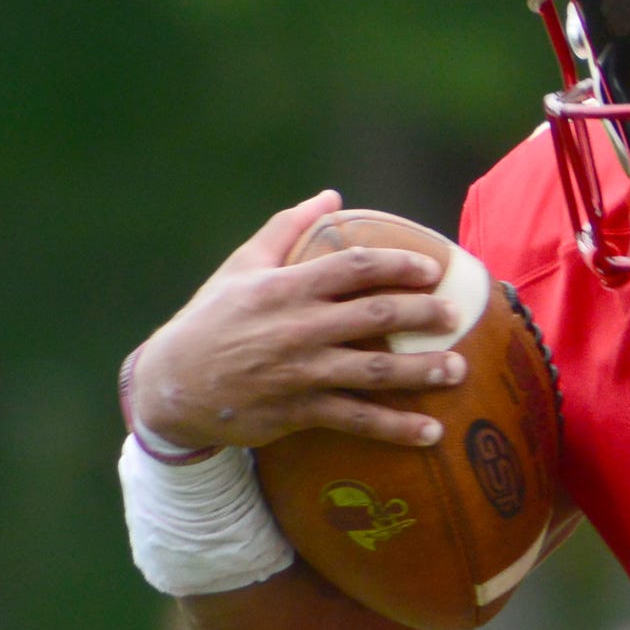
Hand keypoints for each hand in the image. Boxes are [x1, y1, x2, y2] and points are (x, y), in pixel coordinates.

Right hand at [125, 191, 465, 452]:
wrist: (171, 386)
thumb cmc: (211, 319)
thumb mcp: (241, 267)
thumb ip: (287, 229)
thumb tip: (331, 197)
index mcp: (285, 287)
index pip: (353, 266)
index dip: (398, 263)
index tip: (432, 268)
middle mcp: (297, 328)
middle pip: (375, 315)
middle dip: (423, 313)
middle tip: (456, 315)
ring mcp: (300, 372)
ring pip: (374, 371)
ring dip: (422, 372)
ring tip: (458, 370)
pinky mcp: (299, 411)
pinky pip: (357, 419)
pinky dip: (396, 428)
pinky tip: (431, 433)